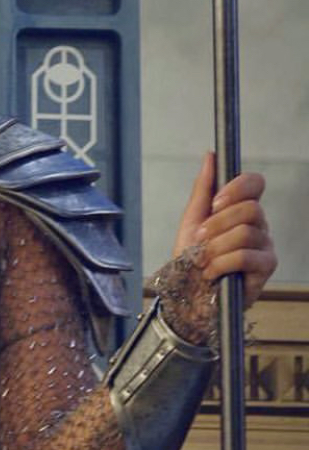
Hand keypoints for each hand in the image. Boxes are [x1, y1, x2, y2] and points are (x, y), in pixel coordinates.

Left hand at [173, 150, 275, 308]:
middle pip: (251, 208)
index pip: (255, 183)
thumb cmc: (190, 258)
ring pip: (246, 233)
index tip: (216, 202)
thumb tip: (211, 155)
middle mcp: (258, 226)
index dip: (238, 188)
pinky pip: (246, 256)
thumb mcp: (191, 219)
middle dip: (217, 223)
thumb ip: (204, 188)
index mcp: (241, 210)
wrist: (185, 293)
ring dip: (215, 247)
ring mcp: (265, 247)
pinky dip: (221, 264)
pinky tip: (210, 272)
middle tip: (200, 239)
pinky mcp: (265, 269)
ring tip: (202, 259)